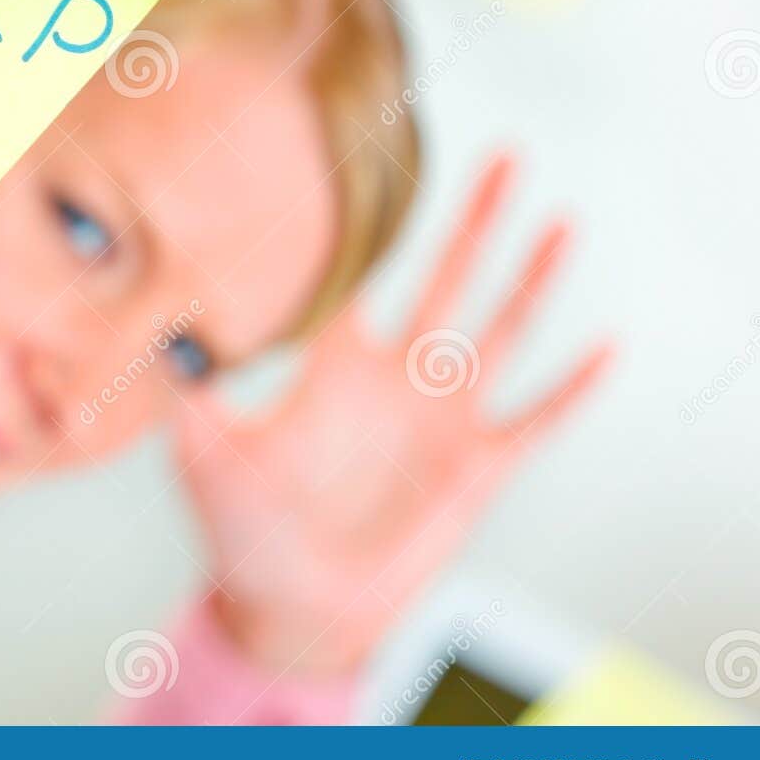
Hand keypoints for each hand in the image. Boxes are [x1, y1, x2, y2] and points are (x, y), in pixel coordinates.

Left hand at [173, 155, 612, 676]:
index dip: (374, 221)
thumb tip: (155, 340)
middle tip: (501, 155)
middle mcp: (398, 376)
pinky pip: (536, 418)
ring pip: (501, 329)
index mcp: (335, 363)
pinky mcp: (477, 466)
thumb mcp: (208, 458)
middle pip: (447, 277)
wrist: (294, 606)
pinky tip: (605, 346)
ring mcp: (442, 417)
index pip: (360, 272)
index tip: (385, 154)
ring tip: (559, 220)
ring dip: (532, 277)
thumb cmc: (245, 530)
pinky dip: (571, 387)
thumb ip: (190, 398)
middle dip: (475, 218)